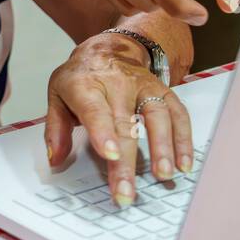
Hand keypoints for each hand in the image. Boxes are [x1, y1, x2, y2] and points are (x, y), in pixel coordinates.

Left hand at [45, 33, 193, 205]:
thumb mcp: (58, 95)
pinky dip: (183, 138)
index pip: (95, 110)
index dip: (103, 132)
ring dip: (162, 147)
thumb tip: (55, 159)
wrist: (108, 47)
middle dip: (127, 161)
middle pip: (125, 124)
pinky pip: (177, 113)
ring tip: (163, 175)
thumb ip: (56, 129)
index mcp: (85, 85)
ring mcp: (143, 86)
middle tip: (126, 192)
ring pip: (157, 115)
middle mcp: (117, 84)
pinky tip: (184, 163)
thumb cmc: (82, 77)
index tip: (111, 154)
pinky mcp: (162, 90)